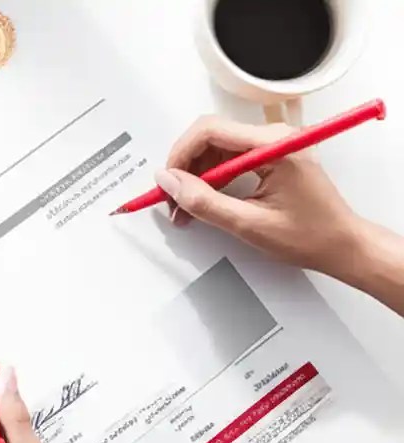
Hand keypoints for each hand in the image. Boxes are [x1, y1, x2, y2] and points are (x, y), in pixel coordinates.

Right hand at [157, 116, 366, 279]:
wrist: (342, 245)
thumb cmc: (310, 235)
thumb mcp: (248, 224)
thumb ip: (204, 201)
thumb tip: (170, 182)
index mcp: (274, 145)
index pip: (211, 130)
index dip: (180, 155)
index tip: (167, 181)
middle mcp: (274, 137)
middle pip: (211, 136)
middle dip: (186, 168)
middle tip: (172, 199)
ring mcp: (273, 145)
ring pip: (217, 148)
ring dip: (196, 176)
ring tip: (186, 207)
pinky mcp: (271, 156)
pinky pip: (230, 158)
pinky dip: (212, 179)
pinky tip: (205, 200)